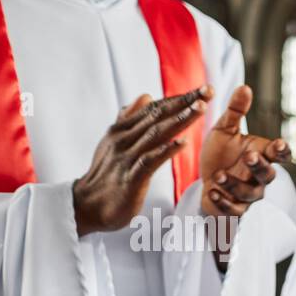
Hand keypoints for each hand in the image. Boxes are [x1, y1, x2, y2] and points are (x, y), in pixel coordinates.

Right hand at [72, 87, 210, 236]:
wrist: (87, 205)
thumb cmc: (107, 175)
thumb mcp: (115, 142)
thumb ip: (131, 119)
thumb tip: (145, 96)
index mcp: (122, 129)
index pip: (155, 108)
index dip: (180, 98)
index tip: (204, 89)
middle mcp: (123, 138)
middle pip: (158, 116)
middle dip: (186, 102)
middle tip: (209, 91)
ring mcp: (126, 156)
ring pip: (156, 134)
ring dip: (180, 120)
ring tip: (201, 108)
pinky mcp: (131, 177)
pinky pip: (150, 161)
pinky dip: (166, 150)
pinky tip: (183, 143)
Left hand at [200, 85, 290, 217]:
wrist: (207, 182)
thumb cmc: (220, 155)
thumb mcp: (224, 130)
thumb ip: (235, 111)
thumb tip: (244, 87)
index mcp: (262, 155)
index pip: (281, 155)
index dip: (282, 151)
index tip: (278, 144)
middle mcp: (259, 177)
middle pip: (269, 175)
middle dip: (260, 166)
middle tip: (249, 156)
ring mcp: (249, 195)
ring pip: (250, 193)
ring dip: (234, 184)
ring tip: (218, 175)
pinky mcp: (235, 209)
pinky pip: (234, 210)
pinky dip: (224, 202)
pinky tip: (212, 192)